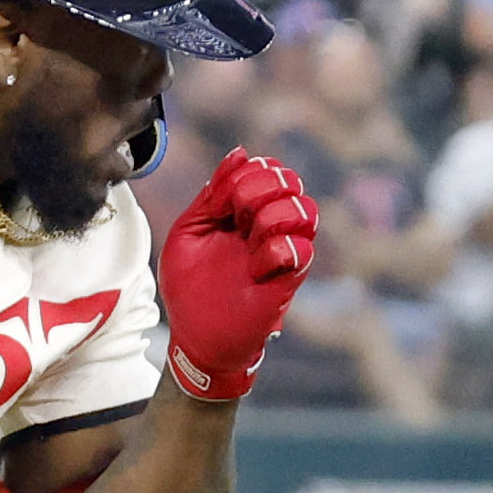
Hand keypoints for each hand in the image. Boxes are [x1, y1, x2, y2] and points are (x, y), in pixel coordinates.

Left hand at [157, 149, 317, 399]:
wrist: (194, 339)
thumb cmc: (188, 289)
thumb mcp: (187, 234)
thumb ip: (211, 195)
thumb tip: (239, 153)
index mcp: (242, 211)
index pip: (264, 170)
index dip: (248, 174)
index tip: (223, 201)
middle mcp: (266, 226)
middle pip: (288, 181)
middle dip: (262, 187)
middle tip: (238, 213)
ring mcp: (280, 250)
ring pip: (305, 209)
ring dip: (276, 213)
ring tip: (252, 234)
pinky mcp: (288, 279)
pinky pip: (302, 250)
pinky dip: (280, 249)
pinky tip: (258, 264)